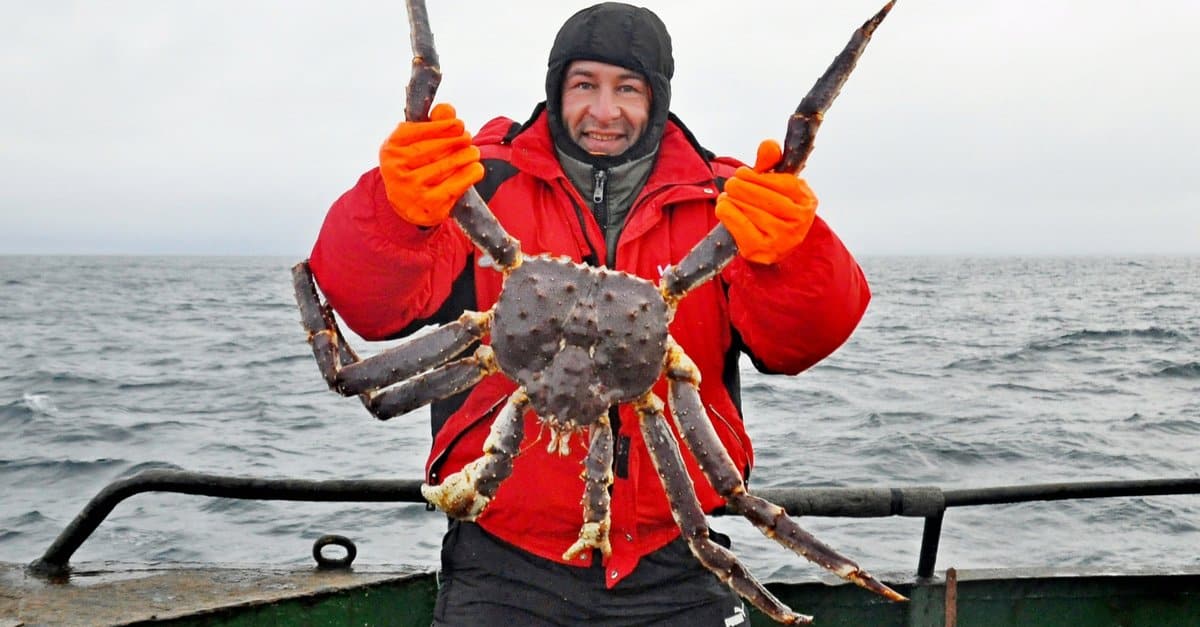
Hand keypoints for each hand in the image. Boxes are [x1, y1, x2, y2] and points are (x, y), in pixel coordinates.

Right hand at [379, 103, 484, 226]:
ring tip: (474, 152)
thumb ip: (433, 124)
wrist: (410, 206)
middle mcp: (396, 169)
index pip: (417, 132)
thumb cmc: (416, 167)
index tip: (459, 124)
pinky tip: (476, 168)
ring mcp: (411, 189)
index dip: (441, 127)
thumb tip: (447, 109)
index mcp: (391, 148)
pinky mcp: (428, 205)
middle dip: (455, 141)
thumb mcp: (417, 143)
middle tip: (468, 138)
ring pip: (445, 166)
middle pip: (432, 149)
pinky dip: (469, 175)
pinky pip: (454, 186)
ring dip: (465, 156)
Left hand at [715, 140, 817, 264]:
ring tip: (726, 197)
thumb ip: (771, 163)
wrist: (770, 249)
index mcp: (806, 201)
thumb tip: (768, 144)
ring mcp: (784, 238)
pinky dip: (728, 213)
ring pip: (750, 209)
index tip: (742, 173)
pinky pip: (741, 225)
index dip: (758, 176)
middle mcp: (799, 221)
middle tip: (731, 184)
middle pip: (765, 197)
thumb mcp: (775, 185)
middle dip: (742, 187)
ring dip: (732, 200)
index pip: (783, 183)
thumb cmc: (772, 211)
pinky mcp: (764, 250)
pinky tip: (723, 207)